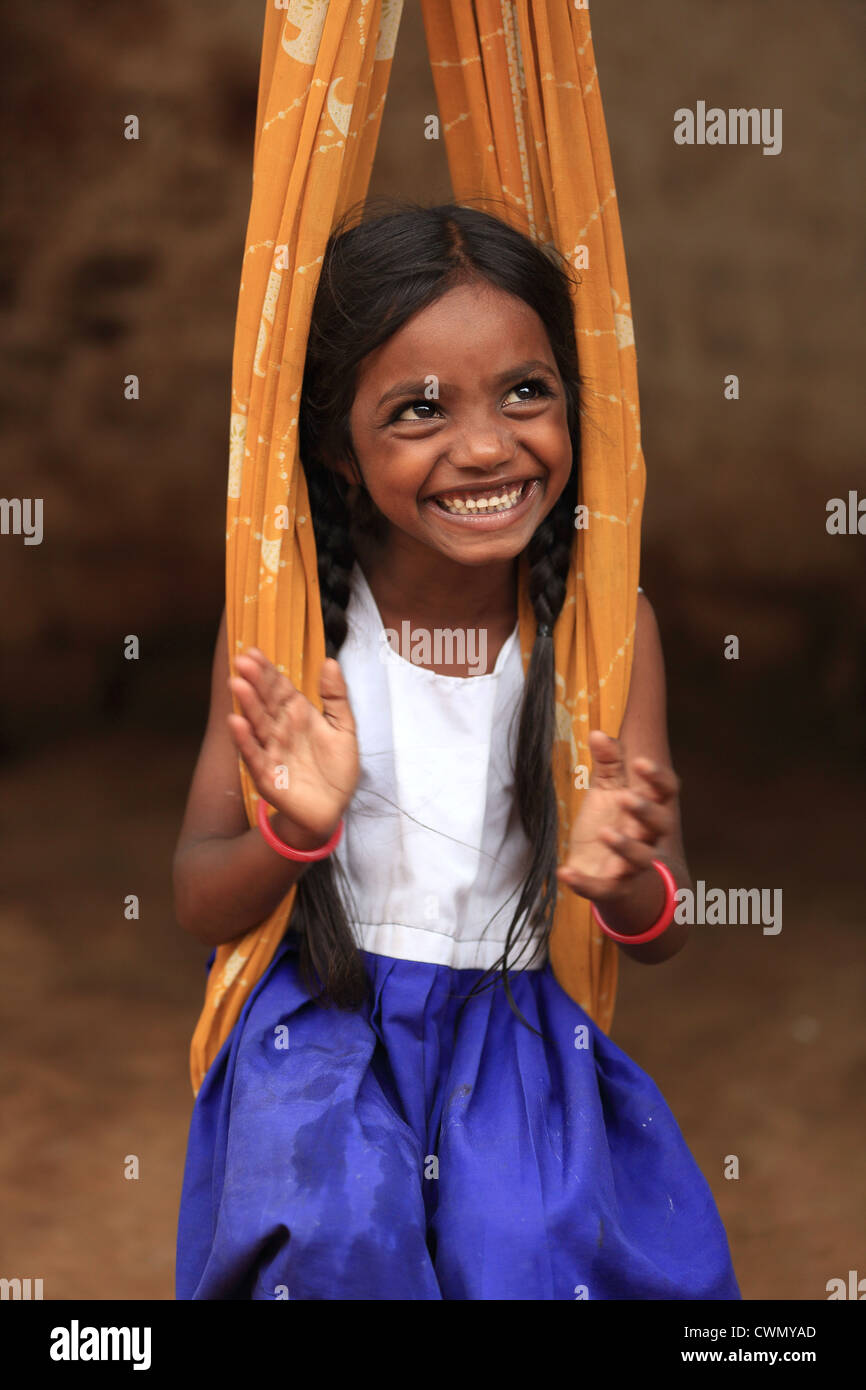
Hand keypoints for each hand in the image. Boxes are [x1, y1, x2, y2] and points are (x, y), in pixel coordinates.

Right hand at [227, 649, 359, 846]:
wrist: (334, 808)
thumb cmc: (337, 767)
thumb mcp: (344, 727)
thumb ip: (336, 696)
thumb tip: (329, 661)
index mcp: (297, 715)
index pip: (279, 688)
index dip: (267, 670)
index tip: (254, 651)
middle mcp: (280, 729)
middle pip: (266, 701)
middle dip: (255, 681)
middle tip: (242, 660)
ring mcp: (271, 751)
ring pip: (257, 724)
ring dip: (247, 705)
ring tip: (237, 684)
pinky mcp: (267, 775)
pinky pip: (254, 755)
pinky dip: (245, 741)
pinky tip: (236, 723)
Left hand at [556, 730, 678, 904]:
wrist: (600, 867)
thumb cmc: (610, 820)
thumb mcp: (606, 788)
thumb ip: (607, 762)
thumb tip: (598, 734)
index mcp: (647, 807)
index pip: (667, 792)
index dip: (657, 777)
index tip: (639, 762)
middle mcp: (646, 836)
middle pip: (661, 824)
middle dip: (645, 810)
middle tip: (625, 797)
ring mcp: (631, 864)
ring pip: (641, 858)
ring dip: (625, 846)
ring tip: (605, 832)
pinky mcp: (612, 886)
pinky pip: (603, 888)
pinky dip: (584, 882)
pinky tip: (565, 872)